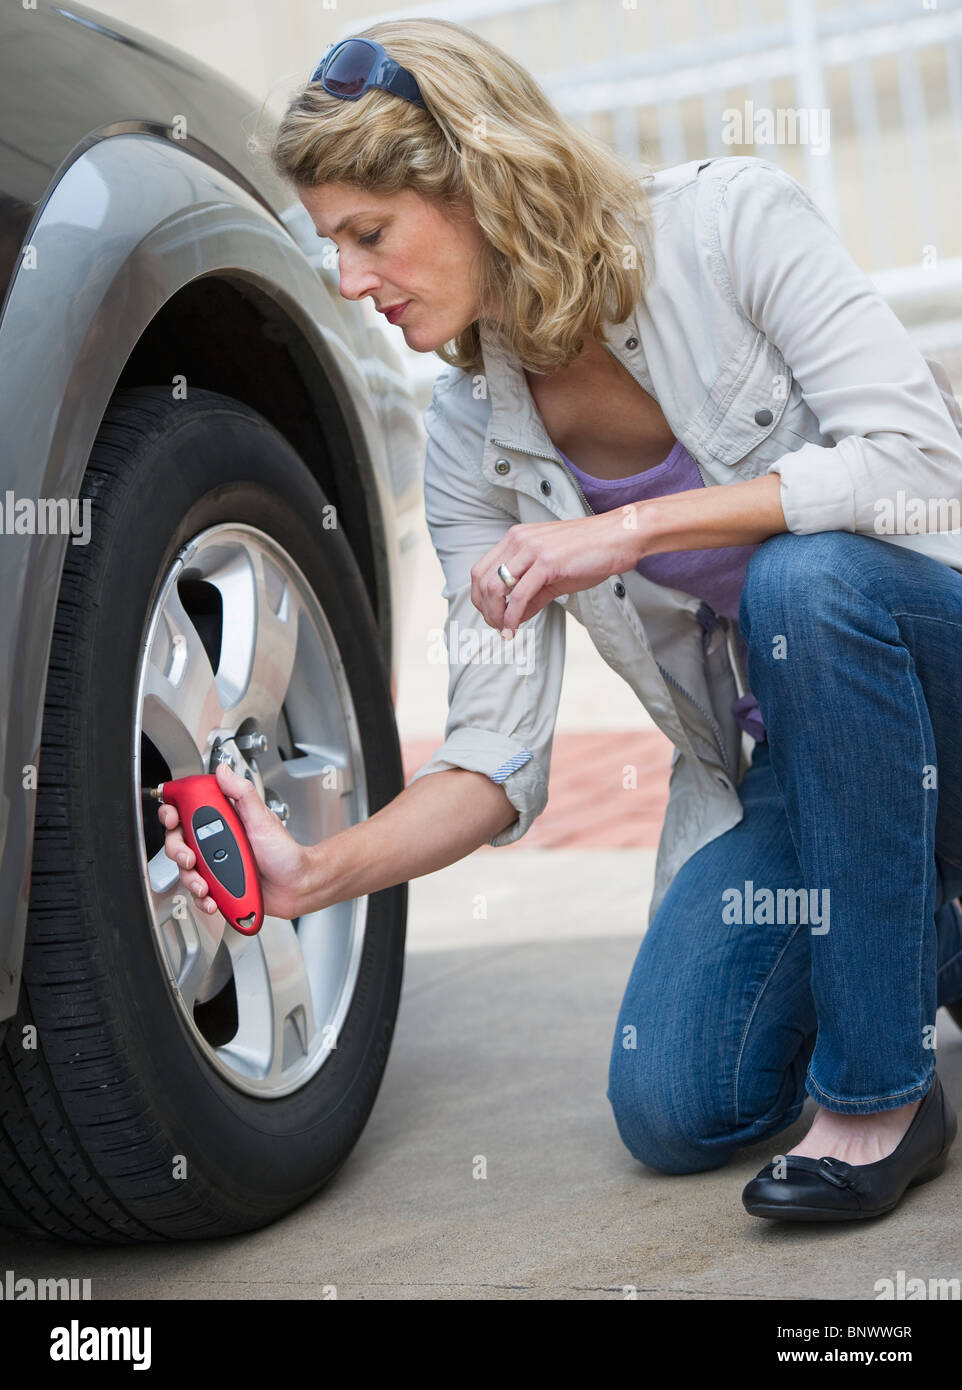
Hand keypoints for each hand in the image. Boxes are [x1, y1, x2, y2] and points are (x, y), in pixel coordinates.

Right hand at [158, 761, 311, 921]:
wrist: (296, 885)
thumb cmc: (284, 852)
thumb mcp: (262, 818)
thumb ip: (242, 793)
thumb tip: (224, 770)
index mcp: (222, 821)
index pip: (188, 811)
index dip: (173, 813)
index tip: (173, 817)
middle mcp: (215, 843)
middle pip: (178, 842)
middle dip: (178, 850)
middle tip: (190, 858)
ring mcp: (215, 866)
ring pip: (185, 870)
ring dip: (190, 879)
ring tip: (204, 885)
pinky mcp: (218, 887)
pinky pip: (198, 894)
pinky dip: (201, 899)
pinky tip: (210, 900)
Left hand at [470, 507, 650, 633]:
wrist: (620, 538)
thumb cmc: (591, 554)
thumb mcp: (554, 574)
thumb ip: (532, 595)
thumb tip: (515, 617)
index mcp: (517, 539)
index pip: (481, 569)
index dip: (480, 598)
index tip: (493, 617)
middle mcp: (519, 540)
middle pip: (481, 579)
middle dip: (484, 608)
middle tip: (496, 627)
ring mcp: (531, 549)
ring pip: (495, 587)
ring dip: (495, 615)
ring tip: (504, 631)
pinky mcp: (547, 562)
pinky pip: (518, 595)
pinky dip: (512, 617)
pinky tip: (514, 629)